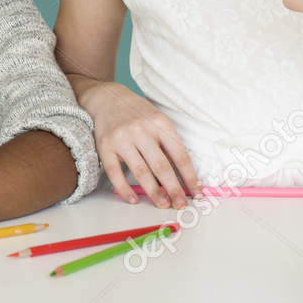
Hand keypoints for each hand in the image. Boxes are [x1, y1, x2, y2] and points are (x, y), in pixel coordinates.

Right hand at [85, 81, 199, 207]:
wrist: (107, 97)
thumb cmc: (137, 113)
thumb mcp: (157, 120)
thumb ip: (168, 142)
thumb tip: (182, 175)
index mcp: (160, 124)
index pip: (180, 155)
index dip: (189, 176)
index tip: (196, 192)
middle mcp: (141, 131)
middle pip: (161, 166)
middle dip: (174, 189)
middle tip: (181, 205)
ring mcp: (122, 139)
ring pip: (141, 171)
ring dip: (153, 192)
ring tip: (163, 204)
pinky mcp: (105, 147)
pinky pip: (115, 173)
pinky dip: (125, 188)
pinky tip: (134, 199)